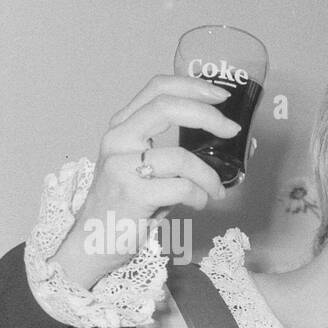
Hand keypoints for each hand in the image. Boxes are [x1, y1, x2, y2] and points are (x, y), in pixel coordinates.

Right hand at [51, 75, 237, 289]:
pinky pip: (182, 187)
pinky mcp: (132, 194)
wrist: (95, 240)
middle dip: (207, 115)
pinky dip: (199, 196)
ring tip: (215, 191)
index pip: (156, 88)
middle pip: (166, 107)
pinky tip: (198, 203)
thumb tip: (215, 137)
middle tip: (232, 130)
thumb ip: (167, 147)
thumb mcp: (144, 166)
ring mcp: (121, 166)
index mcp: (122, 127)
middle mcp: (118, 140)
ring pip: (182, 156)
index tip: (221, 95)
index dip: (192, 86)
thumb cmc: (128, 204)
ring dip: (209, 176)